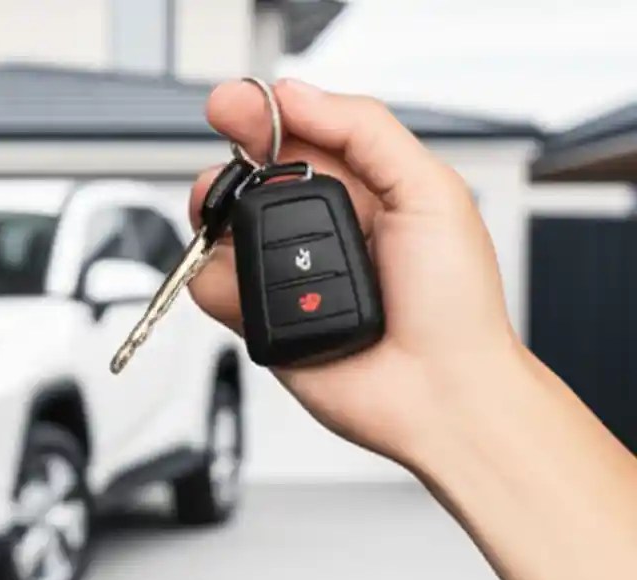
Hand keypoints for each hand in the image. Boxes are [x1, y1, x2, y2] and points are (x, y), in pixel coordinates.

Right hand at [188, 79, 526, 466]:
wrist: (441, 395)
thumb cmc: (455, 307)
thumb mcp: (430, 192)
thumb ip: (364, 131)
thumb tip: (296, 96)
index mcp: (361, 187)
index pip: (294, 135)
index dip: (256, 116)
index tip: (230, 108)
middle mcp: (318, 229)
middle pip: (243, 180)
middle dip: (227, 173)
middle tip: (229, 182)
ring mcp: (286, 274)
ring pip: (218, 231)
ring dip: (219, 229)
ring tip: (251, 249)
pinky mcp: (260, 318)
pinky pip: (211, 286)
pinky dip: (217, 283)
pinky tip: (254, 295)